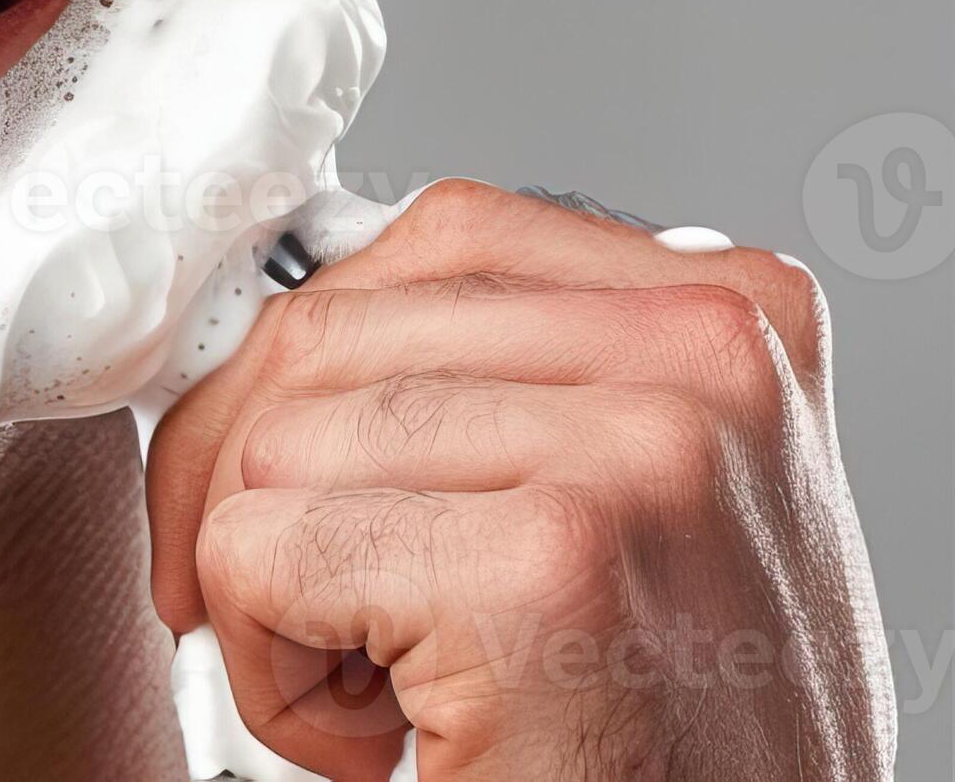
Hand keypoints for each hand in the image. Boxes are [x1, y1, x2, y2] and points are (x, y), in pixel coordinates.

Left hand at [144, 180, 895, 780]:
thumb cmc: (684, 722)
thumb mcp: (648, 488)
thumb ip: (523, 366)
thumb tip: (302, 304)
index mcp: (727, 311)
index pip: (434, 242)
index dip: (313, 363)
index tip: (279, 464)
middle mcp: (700, 358)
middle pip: (326, 329)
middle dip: (247, 474)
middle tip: (300, 610)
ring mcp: (629, 456)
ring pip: (277, 442)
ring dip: (266, 588)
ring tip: (379, 686)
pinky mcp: (540, 572)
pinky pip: (259, 553)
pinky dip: (264, 669)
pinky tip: (372, 737)